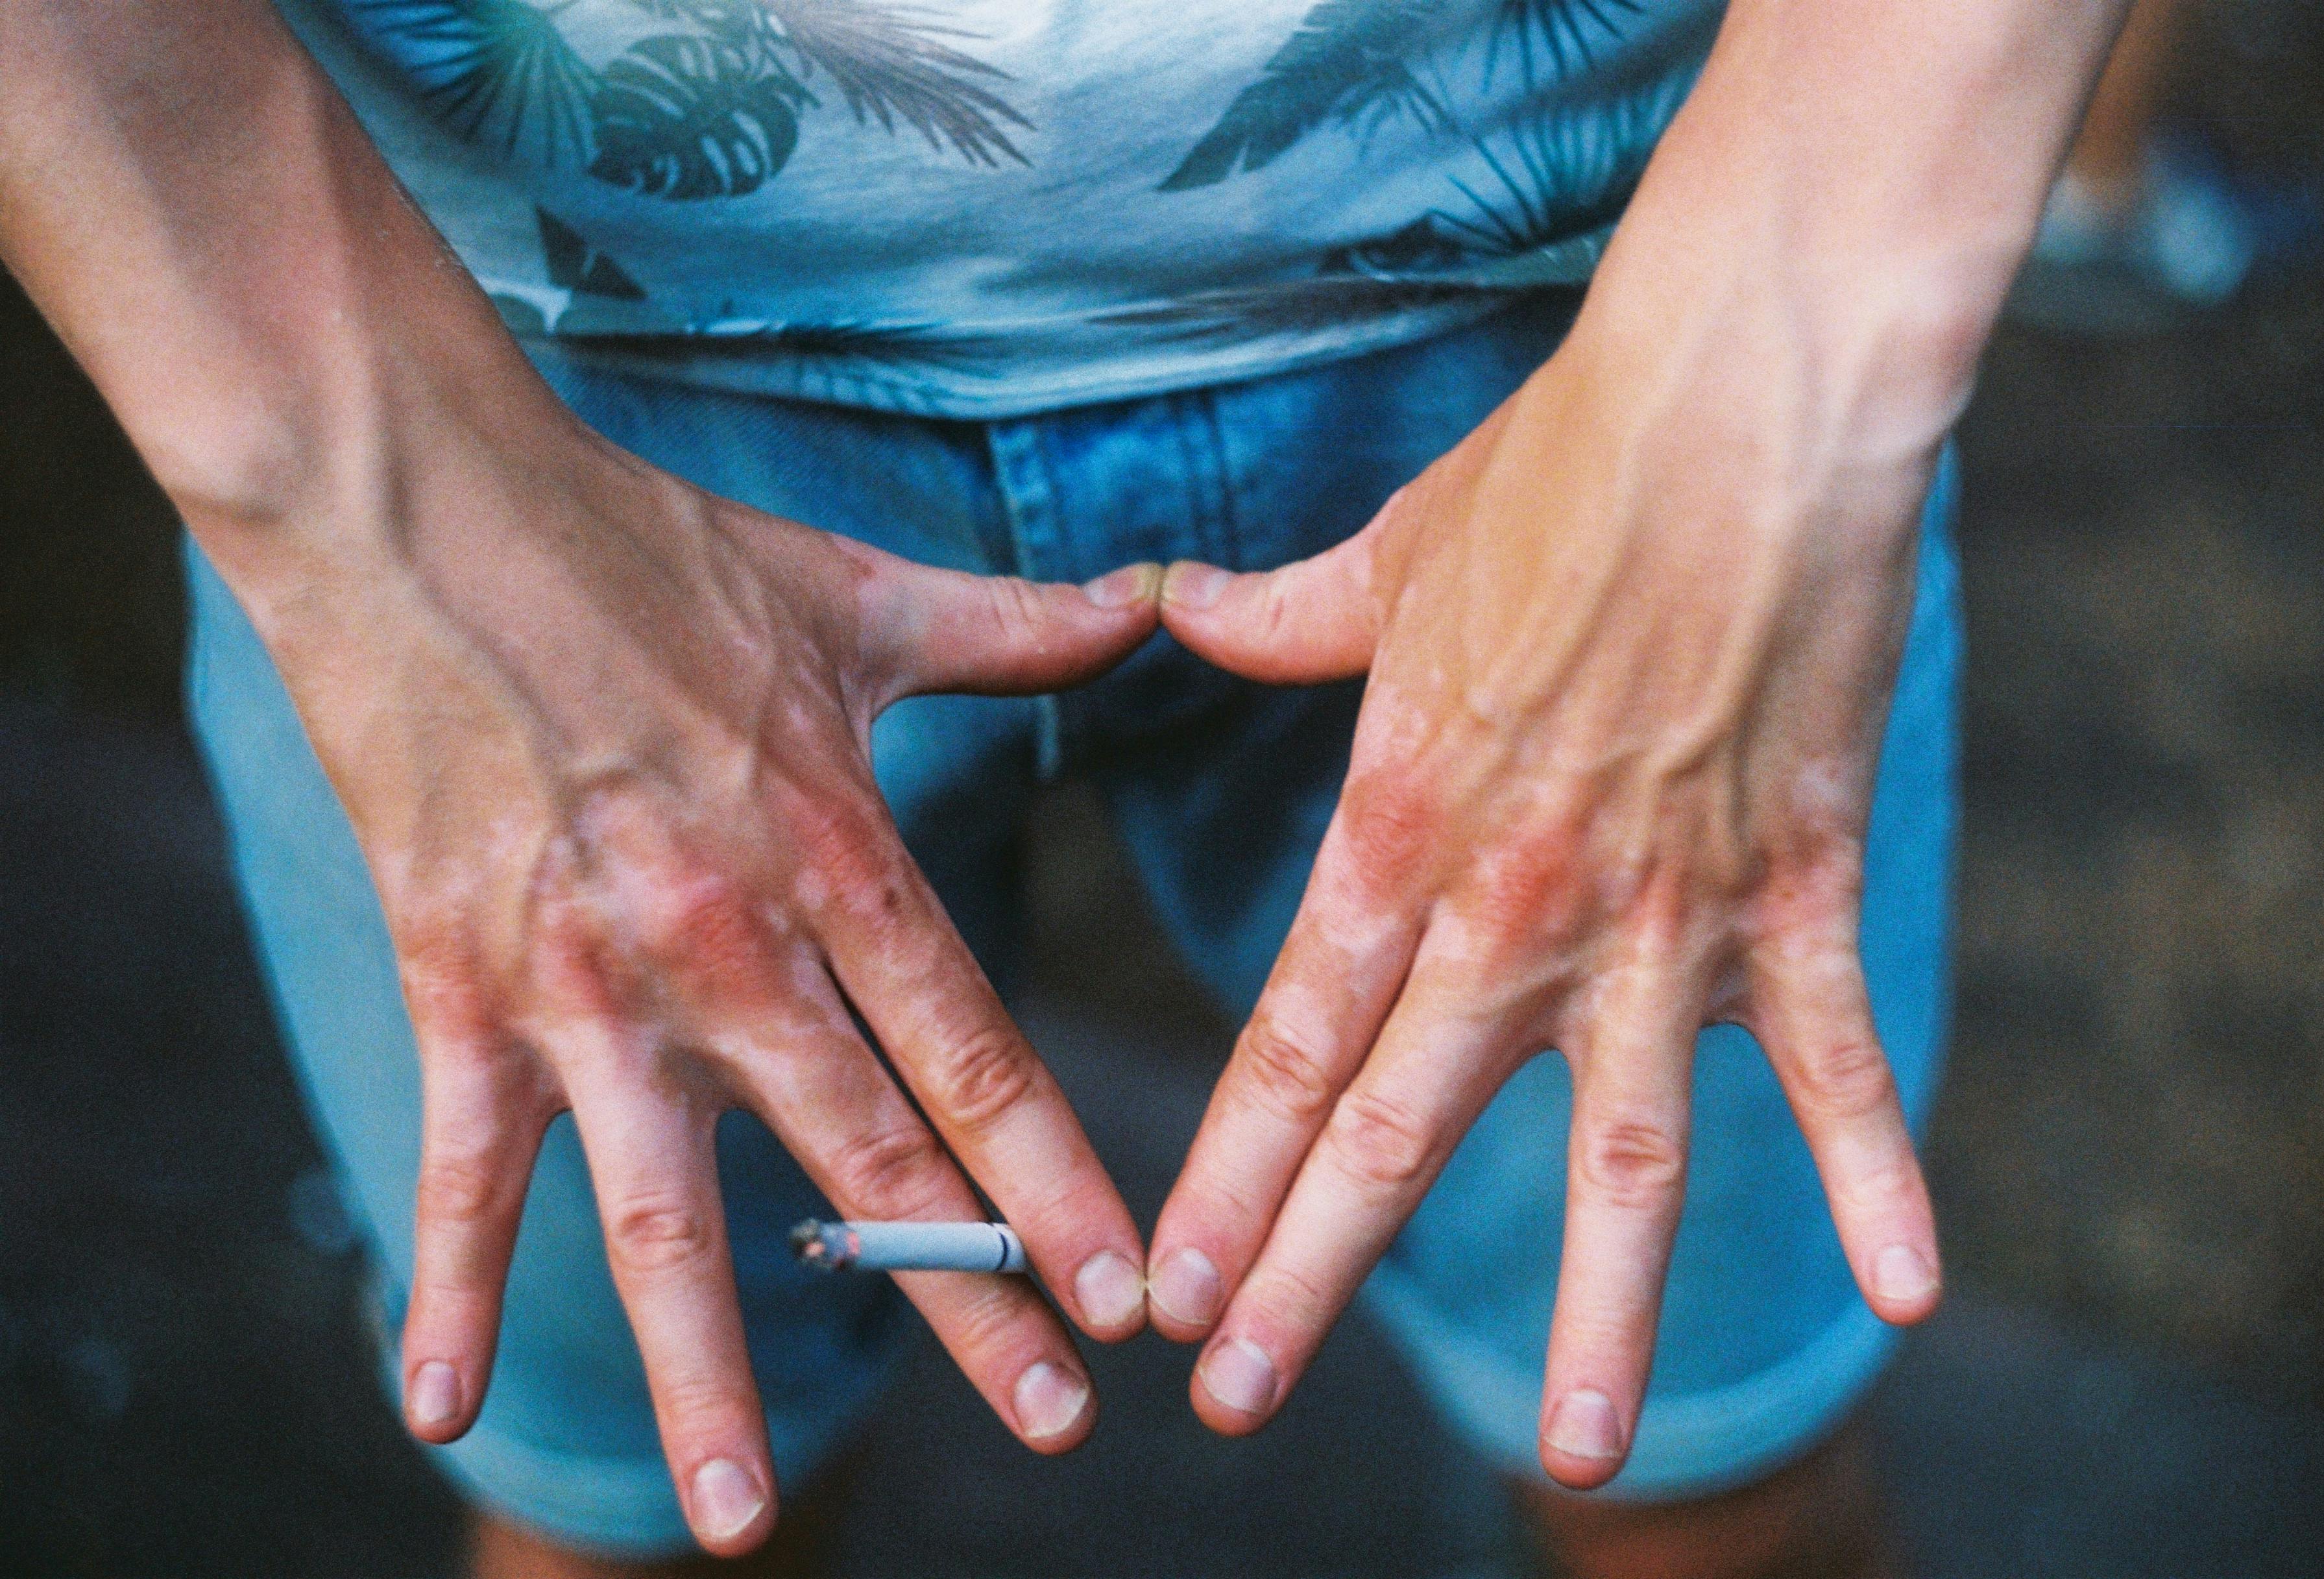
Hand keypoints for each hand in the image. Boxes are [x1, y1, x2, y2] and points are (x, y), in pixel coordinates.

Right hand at [235, 413, 1160, 1552]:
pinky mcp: (458, 982)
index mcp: (833, 849)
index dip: (1055, 1181)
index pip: (973, 1049)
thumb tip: (1157, 603)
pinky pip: (459, 1165)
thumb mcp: (851, 593)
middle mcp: (723, 940)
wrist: (419, 504)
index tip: (1128, 1298)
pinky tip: (439, 1410)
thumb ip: (1017, 629)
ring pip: (660, 1212)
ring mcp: (583, 979)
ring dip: (707, 1370)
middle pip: (865, 1157)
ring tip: (744, 1516)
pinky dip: (441, 1287)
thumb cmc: (647, 548)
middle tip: (1051, 1425)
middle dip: (963, 1300)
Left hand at [1145, 283, 1947, 1486]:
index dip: (1225, 1180)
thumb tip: (1167, 605)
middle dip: (1307, 1276)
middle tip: (1238, 1399)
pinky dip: (1881, 1177)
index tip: (1169, 1290)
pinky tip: (1909, 1299)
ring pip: (1621, 1155)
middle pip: (1395, 1130)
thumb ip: (1272, 617)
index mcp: (1400, 827)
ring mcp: (1663, 913)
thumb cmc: (1555, 469)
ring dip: (1597, 1317)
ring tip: (1572, 1453)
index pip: (1290, 1045)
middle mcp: (1515, 903)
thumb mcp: (1385, 556)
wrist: (1736, 404)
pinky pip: (1840, 1061)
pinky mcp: (1795, 889)